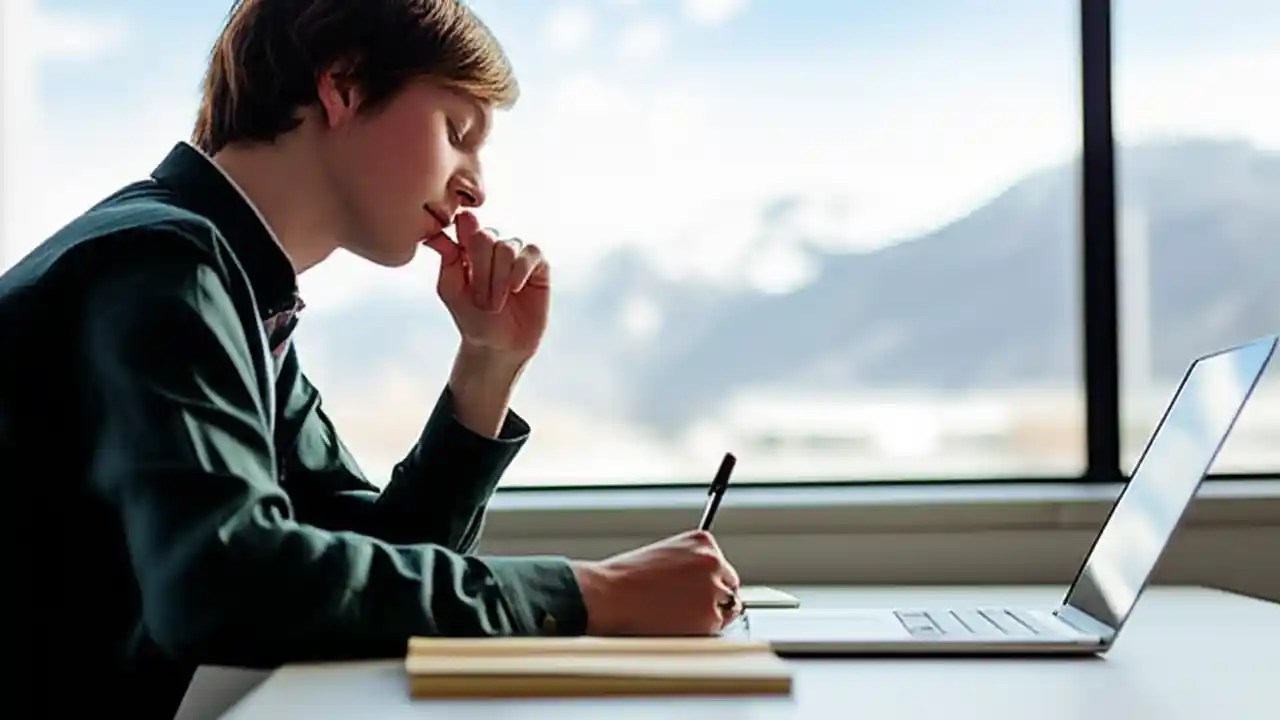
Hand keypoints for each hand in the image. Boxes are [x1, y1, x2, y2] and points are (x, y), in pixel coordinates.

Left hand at [422, 211, 549, 359]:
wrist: (498, 346)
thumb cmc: (472, 318)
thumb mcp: (451, 290)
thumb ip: (448, 260)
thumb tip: (439, 234)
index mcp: (469, 247)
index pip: (467, 221)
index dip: (464, 226)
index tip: (460, 250)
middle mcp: (494, 245)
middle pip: (485, 236)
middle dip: (480, 270)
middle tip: (479, 299)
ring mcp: (517, 254)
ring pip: (507, 247)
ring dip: (498, 279)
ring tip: (495, 304)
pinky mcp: (539, 265)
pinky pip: (531, 253)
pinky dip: (520, 271)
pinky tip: (514, 290)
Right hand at [571, 530, 742, 635]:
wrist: (609, 595)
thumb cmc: (625, 578)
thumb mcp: (664, 555)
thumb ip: (689, 565)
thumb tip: (700, 584)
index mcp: (703, 542)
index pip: (721, 567)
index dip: (707, 582)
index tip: (694, 591)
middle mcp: (714, 562)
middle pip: (728, 587)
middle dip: (712, 599)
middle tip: (685, 609)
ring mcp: (714, 590)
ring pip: (724, 610)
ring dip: (707, 616)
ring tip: (675, 616)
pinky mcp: (710, 618)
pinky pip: (713, 629)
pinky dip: (698, 631)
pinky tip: (675, 624)